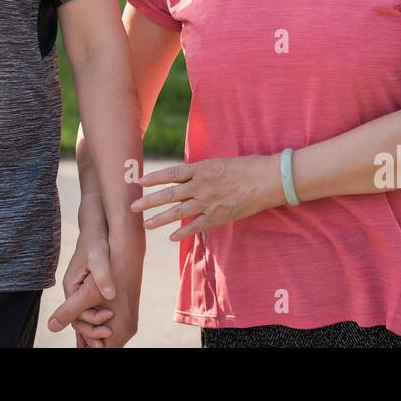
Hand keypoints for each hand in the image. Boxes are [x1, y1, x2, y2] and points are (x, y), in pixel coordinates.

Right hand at [48, 193, 116, 345]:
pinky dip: (99, 319)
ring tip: (112, 332)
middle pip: (79, 319)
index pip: (75, 315)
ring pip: (86, 316)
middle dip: (93, 330)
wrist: (98, 229)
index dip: (91, 324)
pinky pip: (93, 309)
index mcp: (71, 287)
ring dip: (96, 326)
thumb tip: (109, 295)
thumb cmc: (96, 241)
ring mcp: (82, 291)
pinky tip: (113, 323)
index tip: (107, 328)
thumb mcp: (99, 258)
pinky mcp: (92, 289)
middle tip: (110, 332)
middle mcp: (74, 291)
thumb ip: (102, 277)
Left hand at [131, 154, 285, 240]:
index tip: (140, 181)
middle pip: (169, 194)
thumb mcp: (220, 162)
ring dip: (160, 218)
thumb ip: (202, 170)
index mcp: (201, 169)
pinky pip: (196, 226)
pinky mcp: (218, 216)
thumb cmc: (247, 166)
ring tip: (145, 224)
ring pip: (178, 212)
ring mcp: (208, 202)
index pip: (171, 173)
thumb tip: (187, 175)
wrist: (267, 179)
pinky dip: (182, 232)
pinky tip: (171, 237)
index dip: (154, 178)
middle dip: (149, 201)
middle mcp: (201, 186)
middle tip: (132, 207)